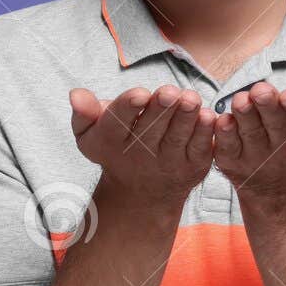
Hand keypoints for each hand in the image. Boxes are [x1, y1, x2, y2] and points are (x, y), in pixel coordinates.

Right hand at [69, 84, 216, 201]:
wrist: (141, 192)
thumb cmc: (116, 149)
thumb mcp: (91, 134)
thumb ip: (84, 113)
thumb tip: (75, 94)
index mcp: (112, 141)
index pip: (117, 124)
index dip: (128, 108)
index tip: (139, 94)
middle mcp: (140, 155)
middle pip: (151, 129)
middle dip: (161, 109)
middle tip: (169, 92)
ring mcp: (168, 163)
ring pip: (177, 138)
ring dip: (186, 117)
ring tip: (191, 99)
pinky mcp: (192, 167)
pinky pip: (199, 148)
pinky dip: (205, 133)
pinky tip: (210, 116)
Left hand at [212, 71, 285, 198]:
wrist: (281, 183)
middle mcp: (285, 148)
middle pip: (277, 125)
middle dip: (268, 107)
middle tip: (260, 91)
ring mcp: (258, 156)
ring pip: (251, 133)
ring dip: (245, 116)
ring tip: (241, 100)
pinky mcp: (233, 161)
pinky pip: (226, 147)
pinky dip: (222, 134)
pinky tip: (221, 120)